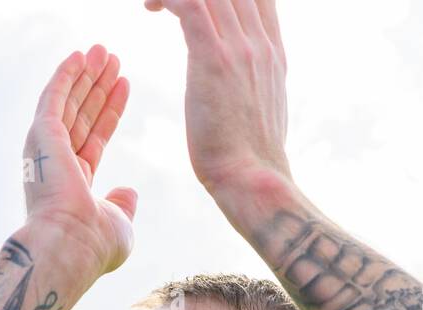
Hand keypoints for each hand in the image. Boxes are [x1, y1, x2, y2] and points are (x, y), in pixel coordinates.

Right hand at [22, 44, 137, 276]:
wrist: (71, 244)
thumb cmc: (94, 244)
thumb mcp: (119, 224)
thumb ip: (121, 205)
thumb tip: (128, 192)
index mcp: (73, 183)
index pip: (95, 136)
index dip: (109, 111)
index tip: (123, 85)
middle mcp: (56, 164)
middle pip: (82, 115)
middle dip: (97, 86)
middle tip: (112, 58)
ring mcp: (46, 149)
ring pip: (68, 102)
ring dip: (84, 75)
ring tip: (102, 50)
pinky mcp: (41, 135)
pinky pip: (53, 97)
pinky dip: (65, 75)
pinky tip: (78, 55)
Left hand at [146, 0, 290, 195]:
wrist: (252, 179)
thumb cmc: (251, 157)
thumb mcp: (263, 109)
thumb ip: (255, 85)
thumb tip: (246, 88)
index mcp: (273, 52)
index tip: (196, 6)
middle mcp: (260, 43)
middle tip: (166, 5)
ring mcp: (240, 48)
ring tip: (152, 3)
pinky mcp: (214, 59)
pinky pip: (190, 5)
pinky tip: (149, 8)